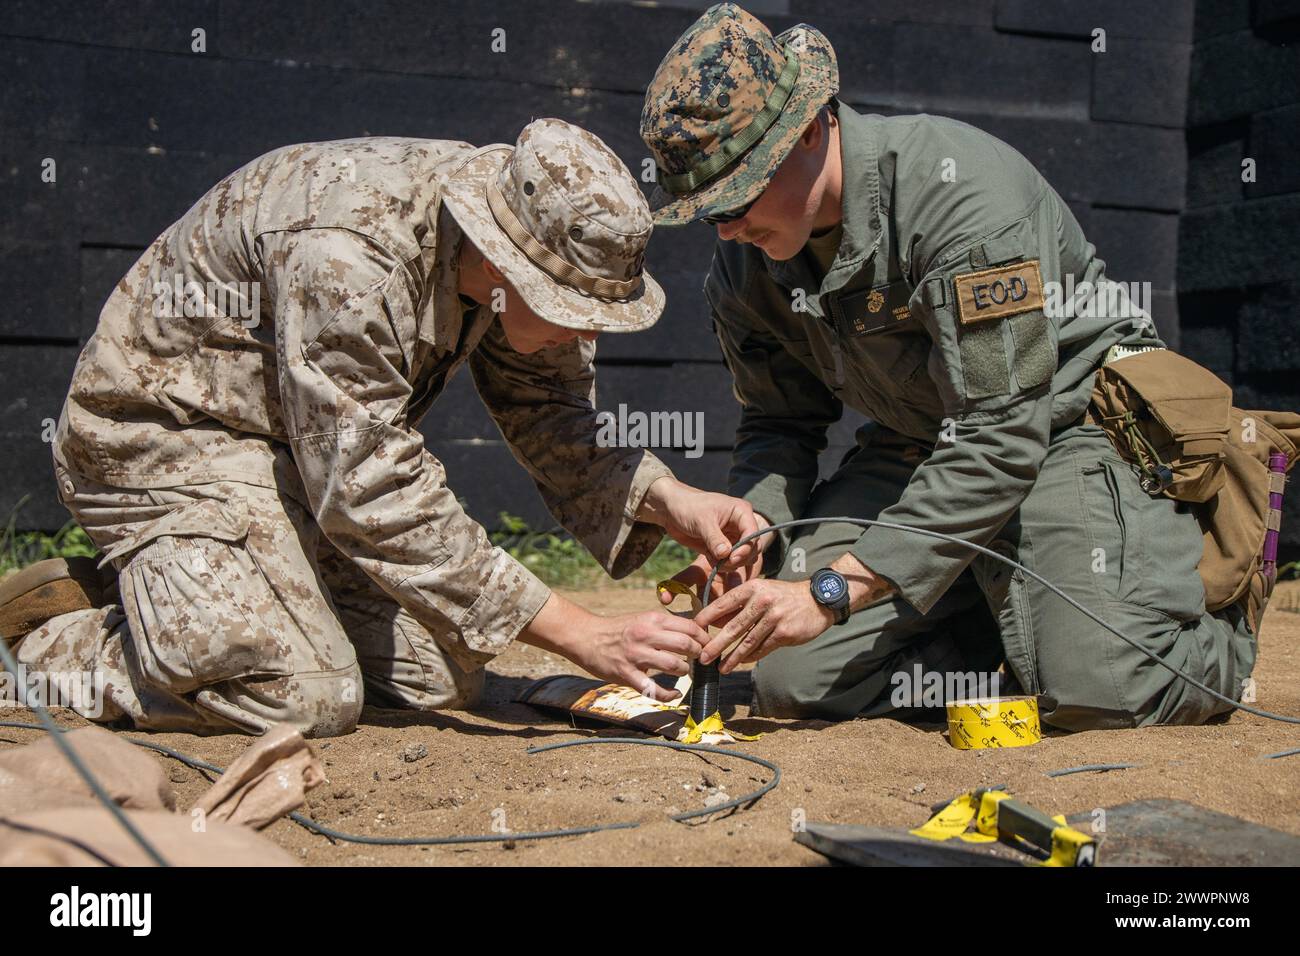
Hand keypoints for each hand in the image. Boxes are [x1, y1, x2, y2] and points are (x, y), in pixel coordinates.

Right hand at [578, 610, 709, 702]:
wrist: (586, 637)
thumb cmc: (618, 629)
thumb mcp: (642, 618)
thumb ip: (665, 625)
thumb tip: (693, 633)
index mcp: (652, 619)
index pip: (689, 627)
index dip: (704, 638)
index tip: (708, 645)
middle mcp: (645, 635)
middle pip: (685, 645)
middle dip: (698, 654)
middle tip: (700, 659)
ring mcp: (636, 656)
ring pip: (674, 666)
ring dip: (685, 671)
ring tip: (685, 671)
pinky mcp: (626, 674)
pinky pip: (654, 689)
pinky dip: (669, 695)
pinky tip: (676, 694)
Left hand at [638, 477, 761, 572]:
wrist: (672, 510)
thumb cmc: (688, 507)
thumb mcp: (702, 521)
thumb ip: (715, 539)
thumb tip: (726, 555)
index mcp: (741, 512)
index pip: (753, 534)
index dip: (746, 548)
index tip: (732, 559)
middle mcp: (741, 525)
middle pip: (753, 549)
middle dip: (738, 559)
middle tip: (721, 563)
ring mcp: (733, 537)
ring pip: (743, 558)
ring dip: (729, 563)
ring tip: (712, 558)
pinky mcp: (723, 547)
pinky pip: (729, 562)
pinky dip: (721, 564)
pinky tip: (708, 558)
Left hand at [693, 578, 833, 673]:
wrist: (817, 600)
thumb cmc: (783, 597)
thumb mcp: (760, 592)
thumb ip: (738, 606)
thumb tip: (713, 622)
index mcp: (752, 588)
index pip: (723, 604)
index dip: (706, 617)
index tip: (694, 630)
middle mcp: (762, 601)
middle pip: (733, 627)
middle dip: (716, 644)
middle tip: (702, 657)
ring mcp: (774, 617)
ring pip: (747, 642)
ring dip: (732, 657)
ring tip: (721, 667)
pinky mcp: (784, 632)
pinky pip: (763, 648)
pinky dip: (751, 657)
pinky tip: (742, 662)